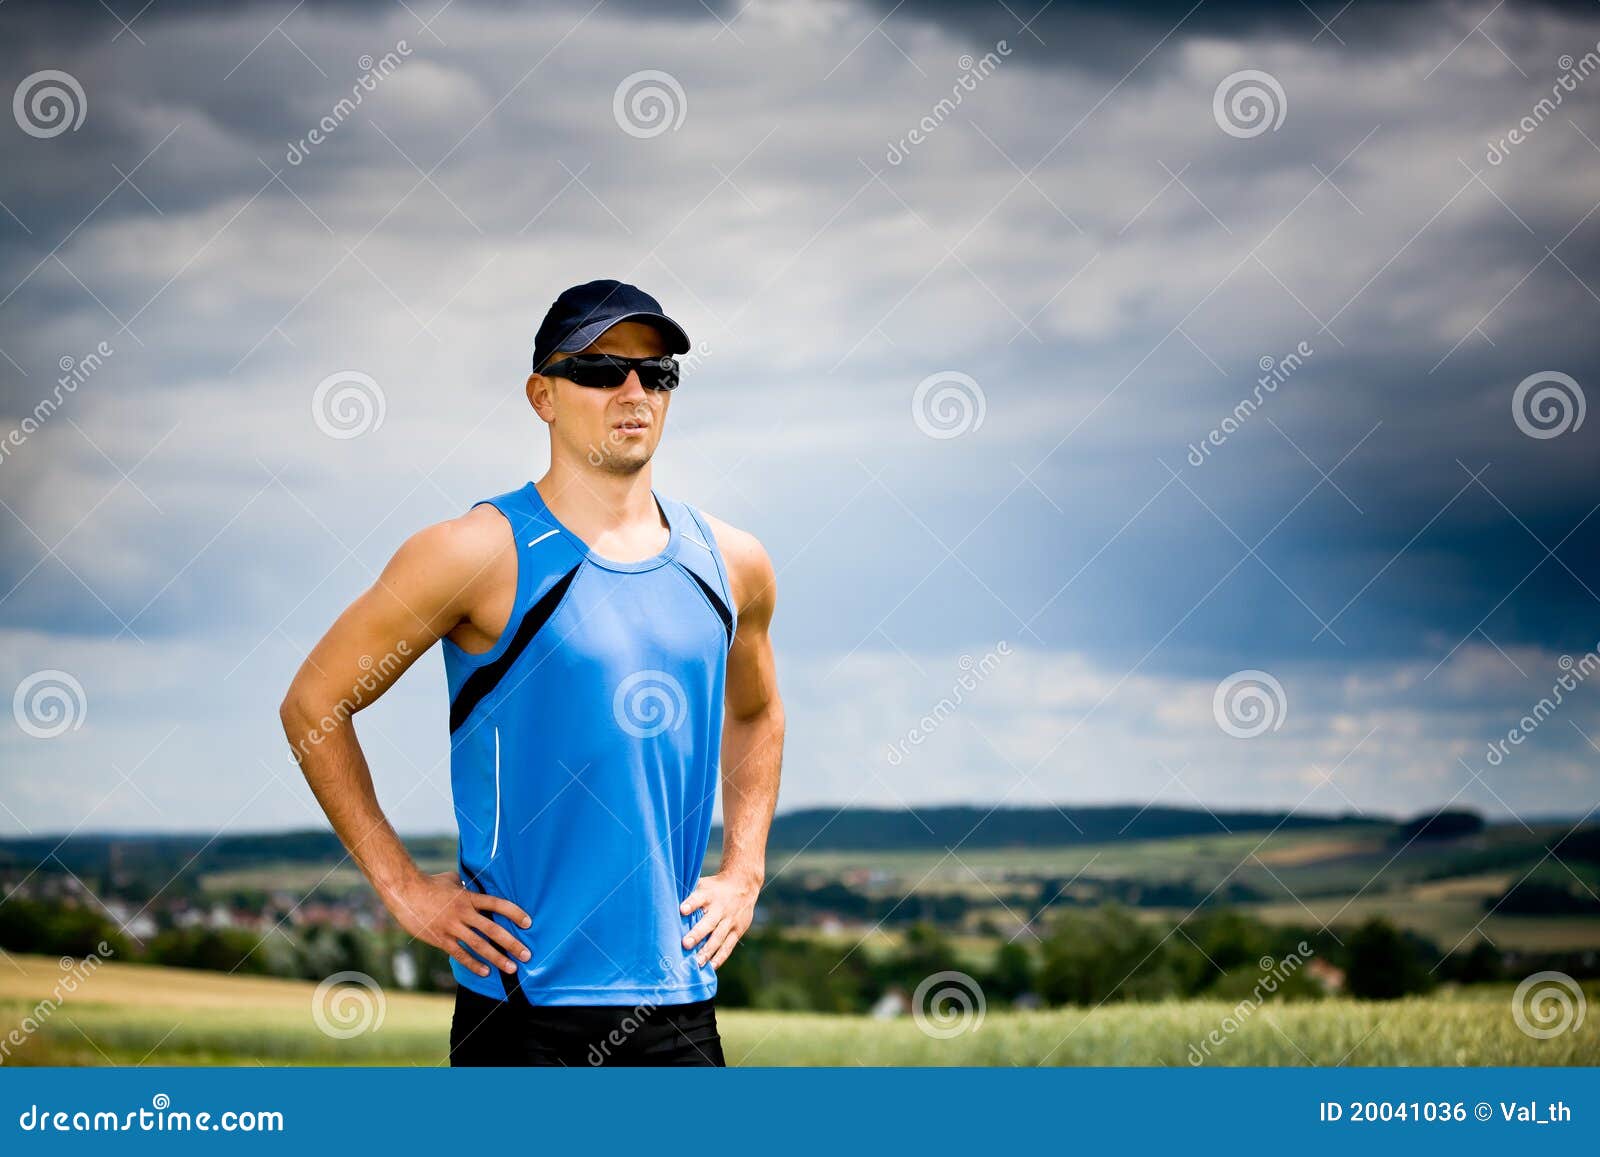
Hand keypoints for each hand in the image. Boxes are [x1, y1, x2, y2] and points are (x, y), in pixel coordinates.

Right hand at [386, 870, 531, 978]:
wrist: (405, 891)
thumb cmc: (429, 883)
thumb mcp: (452, 880)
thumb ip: (466, 886)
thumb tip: (473, 886)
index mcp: (469, 897)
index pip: (497, 904)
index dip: (514, 913)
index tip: (528, 923)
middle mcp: (464, 913)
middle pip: (493, 929)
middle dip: (512, 943)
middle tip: (527, 954)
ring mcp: (452, 927)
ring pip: (479, 945)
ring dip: (497, 958)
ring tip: (511, 968)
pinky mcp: (440, 939)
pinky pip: (460, 953)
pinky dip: (473, 964)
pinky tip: (485, 972)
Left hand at [680, 870, 760, 968]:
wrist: (743, 885)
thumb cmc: (714, 888)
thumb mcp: (703, 885)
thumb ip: (688, 895)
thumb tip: (665, 905)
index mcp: (709, 895)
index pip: (698, 898)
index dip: (690, 904)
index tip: (682, 910)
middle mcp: (720, 908)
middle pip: (709, 922)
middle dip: (697, 934)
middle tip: (685, 944)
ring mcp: (730, 921)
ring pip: (718, 938)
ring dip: (707, 951)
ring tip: (696, 963)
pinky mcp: (738, 931)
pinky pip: (728, 946)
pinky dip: (719, 957)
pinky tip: (710, 967)